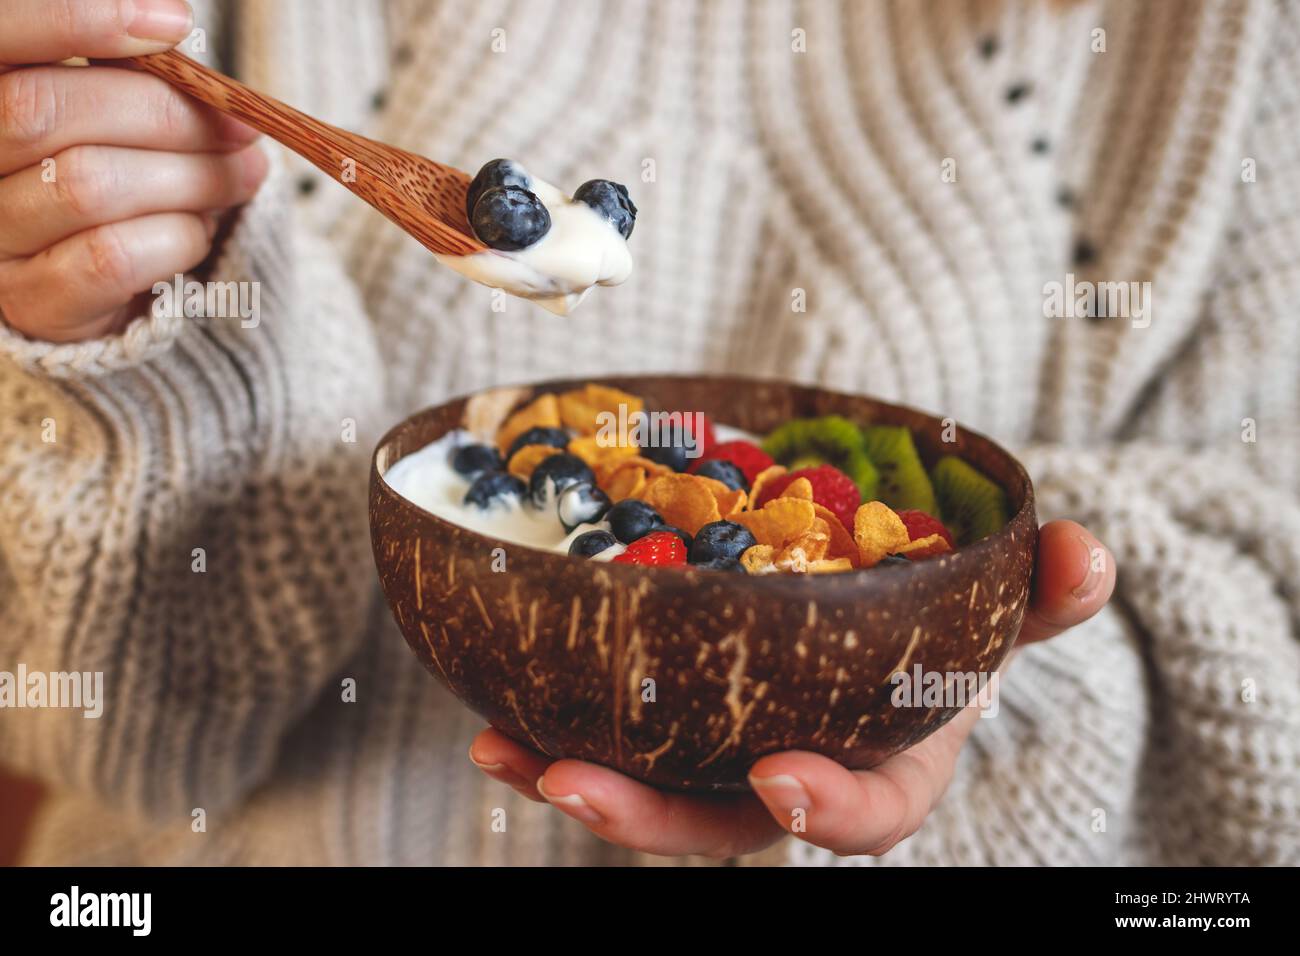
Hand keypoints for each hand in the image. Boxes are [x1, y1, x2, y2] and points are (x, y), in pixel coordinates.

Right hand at [0, 0, 267, 342]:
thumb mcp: (124, 112)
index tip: (175, 23)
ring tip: (238, 175)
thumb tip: (189, 47)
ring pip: (88, 185)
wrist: (108, 280)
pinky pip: (114, 256)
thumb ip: (138, 76)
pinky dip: (178, 236)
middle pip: (46, 111)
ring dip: (190, 177)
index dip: (76, 19)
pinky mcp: (36, 300)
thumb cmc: (120, 168)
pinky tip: (199, 229)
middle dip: (166, 113)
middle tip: (240, 126)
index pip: (0, 32)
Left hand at [470, 519, 1116, 857]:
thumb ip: (1040, 590)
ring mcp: (728, 750)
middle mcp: (800, 772)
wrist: (883, 603)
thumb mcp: (995, 599)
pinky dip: (558, 732)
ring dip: (579, 779)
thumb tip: (1088, 553)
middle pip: (726, 820)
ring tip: (505, 751)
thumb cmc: (943, 613)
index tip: (780, 779)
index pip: (872, 809)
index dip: (832, 809)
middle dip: (652, 816)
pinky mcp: (678, 721)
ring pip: (655, 790)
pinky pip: (619, 741)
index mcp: (890, 759)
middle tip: (576, 784)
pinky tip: (494, 716)